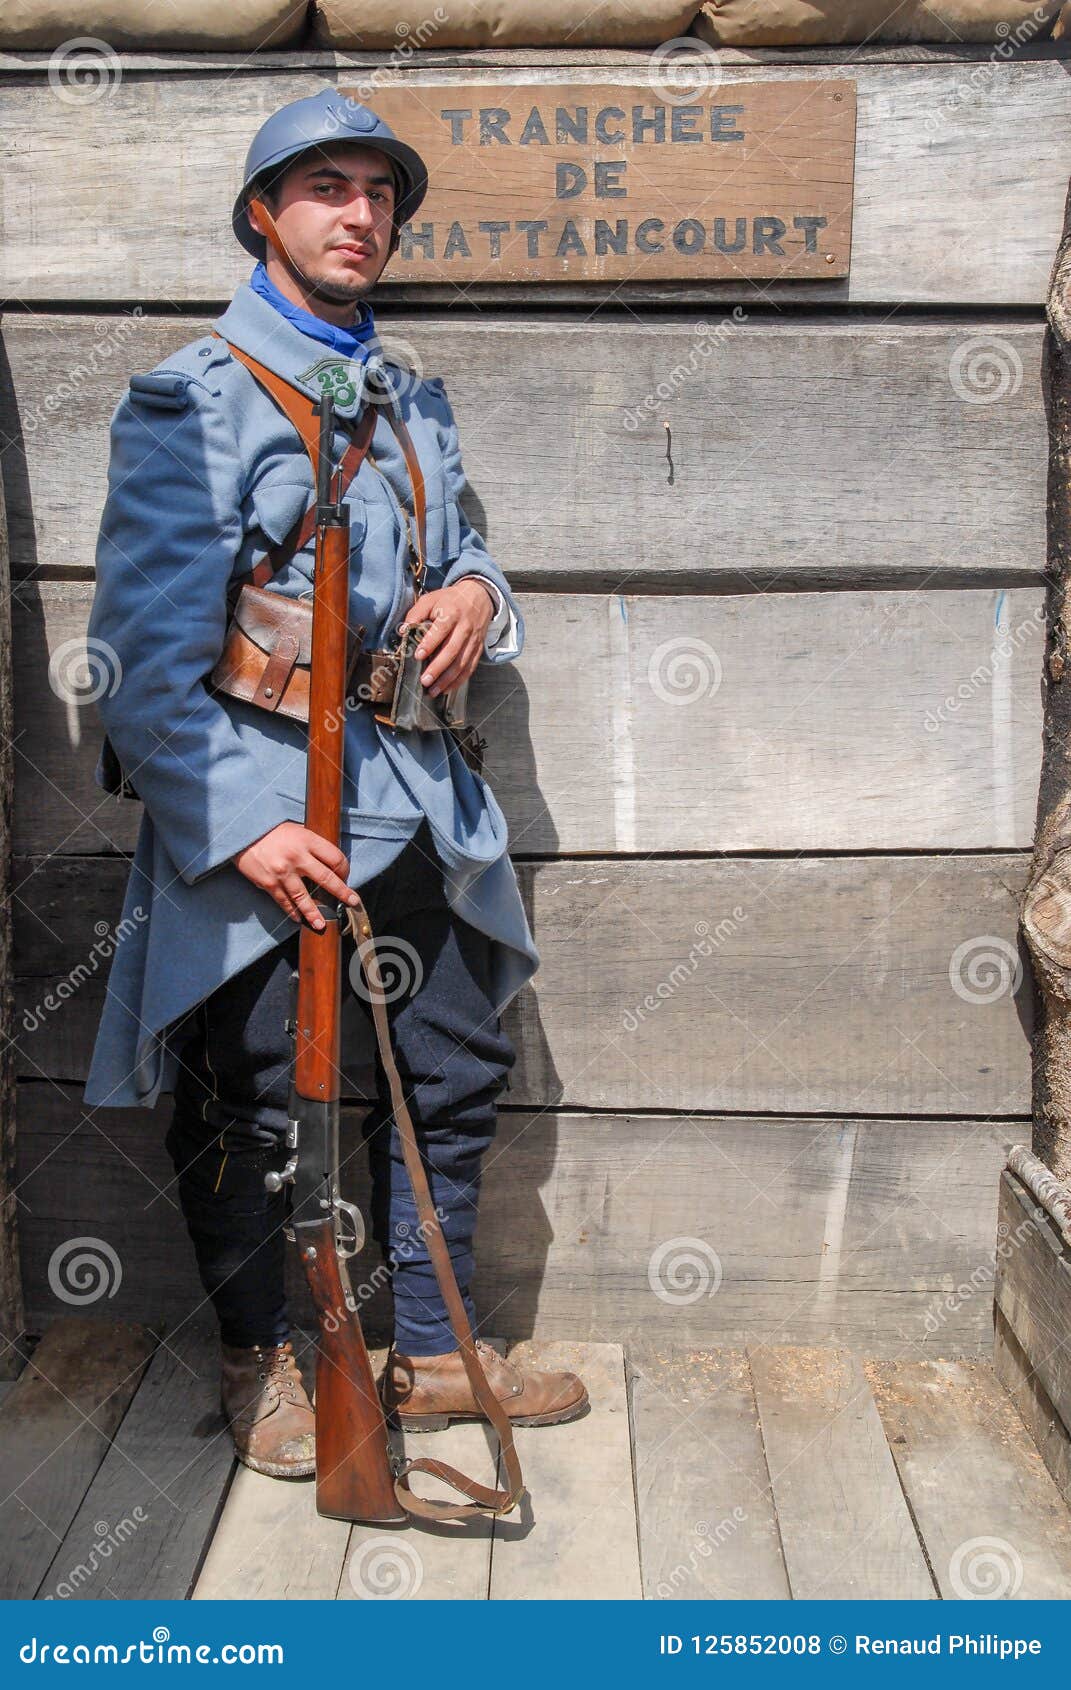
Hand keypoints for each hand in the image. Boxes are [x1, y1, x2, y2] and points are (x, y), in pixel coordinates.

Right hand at [232, 822, 359, 928]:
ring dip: (314, 912)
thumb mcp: (297, 829)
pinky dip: (292, 912)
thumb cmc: (272, 830)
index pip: (335, 857)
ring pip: (304, 897)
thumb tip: (329, 861)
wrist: (242, 832)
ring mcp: (282, 872)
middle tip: (353, 902)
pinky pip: (284, 901)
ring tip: (322, 924)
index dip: (345, 869)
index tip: (346, 877)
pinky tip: (298, 919)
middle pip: (326, 878)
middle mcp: (297, 857)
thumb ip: (312, 844)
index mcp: (307, 840)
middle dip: (342, 892)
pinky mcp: (269, 883)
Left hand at [399, 579, 494, 697]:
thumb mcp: (431, 599)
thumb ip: (416, 613)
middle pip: (452, 650)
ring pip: (462, 663)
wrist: (479, 596)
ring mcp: (473, 640)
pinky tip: (447, 689)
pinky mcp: (478, 649)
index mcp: (451, 613)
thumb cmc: (450, 600)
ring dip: (448, 679)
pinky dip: (459, 681)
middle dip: (438, 668)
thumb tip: (403, 631)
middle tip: (425, 680)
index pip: (441, 630)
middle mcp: (464, 628)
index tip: (418, 656)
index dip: (430, 643)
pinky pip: (470, 668)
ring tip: (433, 690)